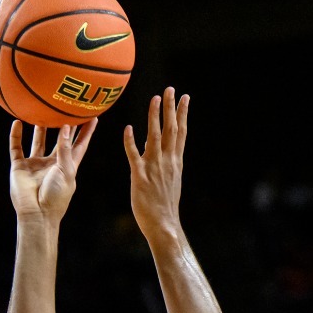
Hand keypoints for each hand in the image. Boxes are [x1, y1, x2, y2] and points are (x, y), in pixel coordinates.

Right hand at [8, 120, 95, 225]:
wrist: (37, 213)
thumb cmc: (56, 197)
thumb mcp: (66, 171)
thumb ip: (65, 149)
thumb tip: (66, 127)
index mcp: (67, 165)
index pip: (79, 144)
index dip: (86, 131)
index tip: (93, 115)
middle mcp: (52, 163)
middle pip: (59, 139)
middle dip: (63, 124)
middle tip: (66, 107)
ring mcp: (36, 164)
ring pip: (38, 140)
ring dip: (39, 127)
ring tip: (41, 110)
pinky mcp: (20, 167)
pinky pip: (16, 147)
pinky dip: (16, 135)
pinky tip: (17, 122)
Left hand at [123, 87, 189, 245]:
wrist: (164, 224)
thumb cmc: (165, 204)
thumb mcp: (170, 179)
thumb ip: (166, 161)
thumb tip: (156, 144)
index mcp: (176, 161)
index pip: (181, 132)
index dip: (183, 113)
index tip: (185, 97)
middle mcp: (167, 161)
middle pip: (171, 129)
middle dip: (171, 108)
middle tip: (170, 89)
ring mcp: (154, 167)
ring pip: (154, 136)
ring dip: (154, 117)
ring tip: (154, 99)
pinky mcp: (139, 176)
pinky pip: (134, 155)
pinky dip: (130, 141)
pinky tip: (127, 128)